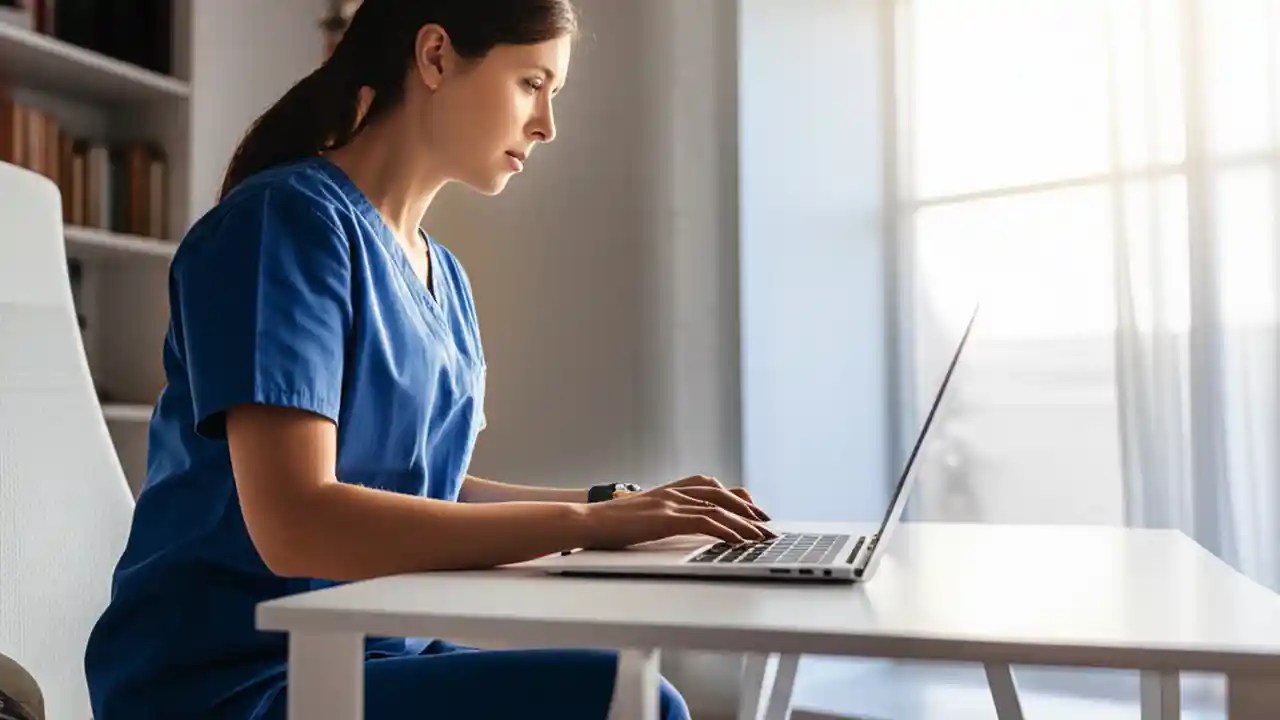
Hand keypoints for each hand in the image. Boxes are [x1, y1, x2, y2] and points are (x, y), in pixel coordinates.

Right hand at [582, 475, 776, 549]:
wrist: (585, 521)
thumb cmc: (607, 524)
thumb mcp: (639, 516)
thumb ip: (658, 516)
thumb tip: (671, 526)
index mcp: (666, 490)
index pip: (709, 486)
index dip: (733, 495)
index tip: (751, 508)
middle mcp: (672, 492)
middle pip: (720, 494)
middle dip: (747, 509)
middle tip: (766, 523)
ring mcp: (670, 503)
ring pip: (718, 508)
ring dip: (744, 522)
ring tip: (761, 536)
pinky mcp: (666, 518)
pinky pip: (705, 522)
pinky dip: (727, 530)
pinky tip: (739, 541)